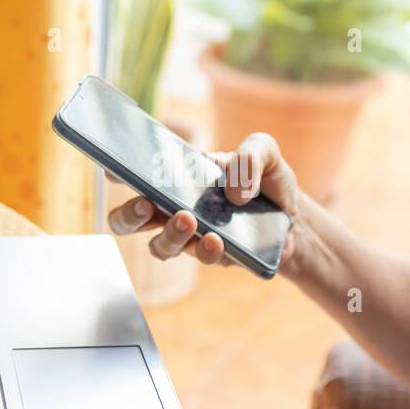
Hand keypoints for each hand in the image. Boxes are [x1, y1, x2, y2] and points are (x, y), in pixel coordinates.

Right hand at [106, 132, 303, 268]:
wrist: (296, 218)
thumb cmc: (268, 180)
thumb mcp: (265, 151)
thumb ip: (250, 155)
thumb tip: (234, 191)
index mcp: (175, 176)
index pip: (136, 173)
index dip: (117, 170)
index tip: (113, 168)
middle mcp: (173, 207)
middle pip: (129, 220)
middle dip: (128, 215)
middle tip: (145, 206)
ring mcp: (190, 236)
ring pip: (159, 246)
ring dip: (169, 235)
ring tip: (188, 221)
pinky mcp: (213, 256)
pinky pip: (199, 257)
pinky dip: (205, 250)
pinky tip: (217, 240)